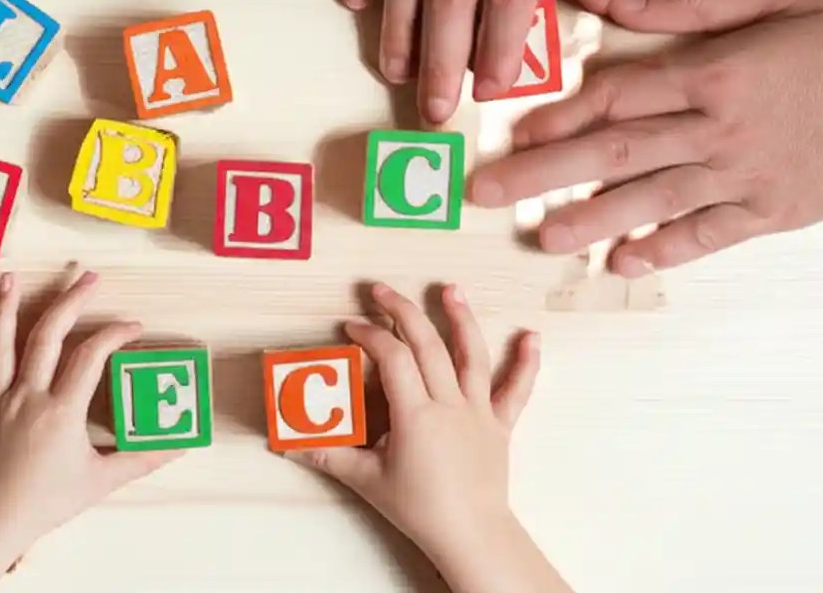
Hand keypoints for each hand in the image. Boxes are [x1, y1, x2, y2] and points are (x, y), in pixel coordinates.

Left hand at [0, 271, 179, 549]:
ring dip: (4, 308)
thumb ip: (142, 459)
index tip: (131, 326)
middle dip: (70, 302)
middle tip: (87, 277)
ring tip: (8, 278)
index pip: (90, 357)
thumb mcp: (101, 481)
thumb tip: (180, 446)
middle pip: (47, 336)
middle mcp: (27, 396)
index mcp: (61, 411)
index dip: (114, 334)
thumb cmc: (46, 504)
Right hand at [288, 283, 569, 592]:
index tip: (351, 325)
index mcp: (416, 415)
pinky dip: (526, 363)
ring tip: (450, 289)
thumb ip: (329, 455)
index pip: (393, 359)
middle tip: (380, 290)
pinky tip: (532, 337)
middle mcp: (449, 404)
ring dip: (461, 318)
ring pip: (472, 355)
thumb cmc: (420, 509)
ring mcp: (478, 411)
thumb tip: (290, 443)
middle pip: (428, 345)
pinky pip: (515, 390)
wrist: (470, 534)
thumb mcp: (367, 480)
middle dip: (402, 311)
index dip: (371, 336)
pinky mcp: (499, 425)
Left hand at [470, 0, 822, 275]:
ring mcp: (744, 177)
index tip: (514, 133)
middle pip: (614, 153)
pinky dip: (664, 250)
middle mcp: (719, 131)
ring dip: (589, 219)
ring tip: (539, 236)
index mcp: (715, 74)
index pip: (618, 97)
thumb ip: (694, 4)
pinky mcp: (772, 210)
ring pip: (651, 200)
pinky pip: (708, 236)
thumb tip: (618, 2)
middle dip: (542, 173)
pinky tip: (622, 262)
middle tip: (488, 193)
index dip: (559, 116)